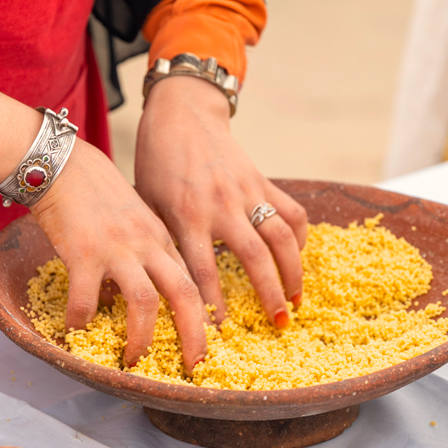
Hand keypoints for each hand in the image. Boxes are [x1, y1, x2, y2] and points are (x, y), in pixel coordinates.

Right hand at [0, 94, 205, 370]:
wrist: (63, 163)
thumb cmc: (96, 192)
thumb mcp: (135, 218)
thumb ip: (145, 252)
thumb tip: (141, 294)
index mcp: (163, 237)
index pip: (194, 280)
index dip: (205, 314)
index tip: (208, 341)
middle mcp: (148, 244)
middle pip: (185, 294)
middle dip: (194, 335)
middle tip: (193, 365)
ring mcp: (118, 249)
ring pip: (144, 303)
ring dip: (142, 338)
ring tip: (133, 359)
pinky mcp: (84, 253)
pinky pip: (87, 299)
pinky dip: (82, 320)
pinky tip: (76, 328)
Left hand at [134, 75, 308, 327]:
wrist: (181, 116)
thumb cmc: (157, 166)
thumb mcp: (148, 205)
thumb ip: (161, 243)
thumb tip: (160, 290)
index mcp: (186, 215)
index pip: (203, 269)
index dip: (214, 303)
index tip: (220, 332)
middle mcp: (221, 205)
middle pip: (254, 257)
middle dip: (270, 294)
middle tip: (280, 324)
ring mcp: (247, 192)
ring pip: (282, 237)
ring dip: (294, 272)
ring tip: (297, 301)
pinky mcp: (263, 181)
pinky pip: (292, 212)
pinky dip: (299, 239)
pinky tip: (297, 260)